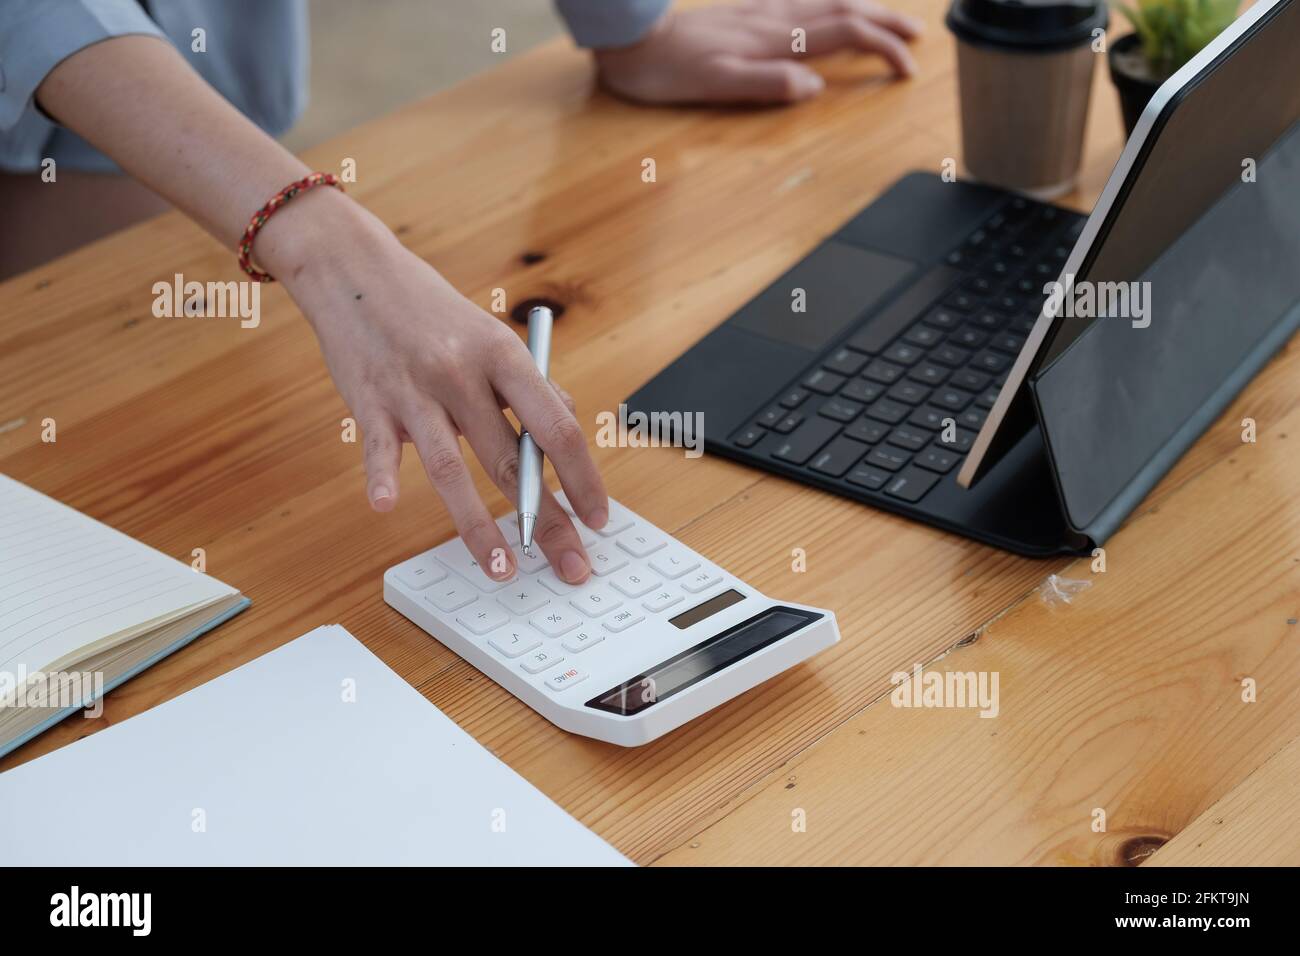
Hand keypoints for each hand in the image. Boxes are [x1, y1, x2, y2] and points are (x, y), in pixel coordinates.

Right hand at [270, 193, 607, 585]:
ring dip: (477, 525)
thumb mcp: (490, 335)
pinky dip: (381, 477)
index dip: (583, 478)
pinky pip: (379, 447)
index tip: (598, 517)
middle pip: (512, 460)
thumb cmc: (431, 310)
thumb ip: (529, 384)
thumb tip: (567, 430)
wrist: (355, 270)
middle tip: (571, 564)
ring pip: (451, 468)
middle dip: (547, 520)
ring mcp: (414, 389)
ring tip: (501, 569)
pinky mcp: (369, 401)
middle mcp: (462, 373)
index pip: (558, 428)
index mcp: (503, 355)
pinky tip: (385, 506)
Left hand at [593, 0, 922, 105]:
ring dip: (865, 9)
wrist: (630, 39)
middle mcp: (774, 18)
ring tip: (888, 21)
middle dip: (887, 23)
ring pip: (827, 1)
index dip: (881, 49)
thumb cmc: (667, 70)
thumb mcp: (716, 85)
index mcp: (775, 38)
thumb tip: (814, 89)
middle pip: (846, 10)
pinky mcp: (744, 13)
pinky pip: (803, 1)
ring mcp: (760, 12)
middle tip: (919, 38)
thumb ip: (768, 84)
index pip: (845, 35)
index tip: (906, 70)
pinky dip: (830, 4)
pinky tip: (829, 8)